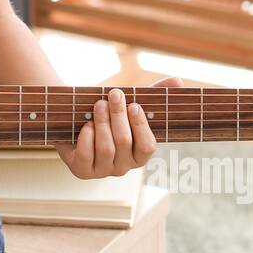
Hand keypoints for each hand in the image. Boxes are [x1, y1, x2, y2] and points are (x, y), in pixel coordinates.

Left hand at [54, 76, 184, 178]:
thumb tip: (178, 80)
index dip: (141, 126)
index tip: (134, 105)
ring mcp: (102, 171)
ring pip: (106, 147)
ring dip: (102, 122)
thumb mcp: (128, 105)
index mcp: (139, 155)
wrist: (75, 122)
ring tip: (99, 104)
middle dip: (118, 115)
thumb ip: (153, 94)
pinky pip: (86, 154)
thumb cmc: (108, 115)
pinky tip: (87, 124)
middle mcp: (123, 167)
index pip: (147, 146)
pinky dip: (86, 136)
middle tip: (113, 94)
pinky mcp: (82, 171)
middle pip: (124, 142)